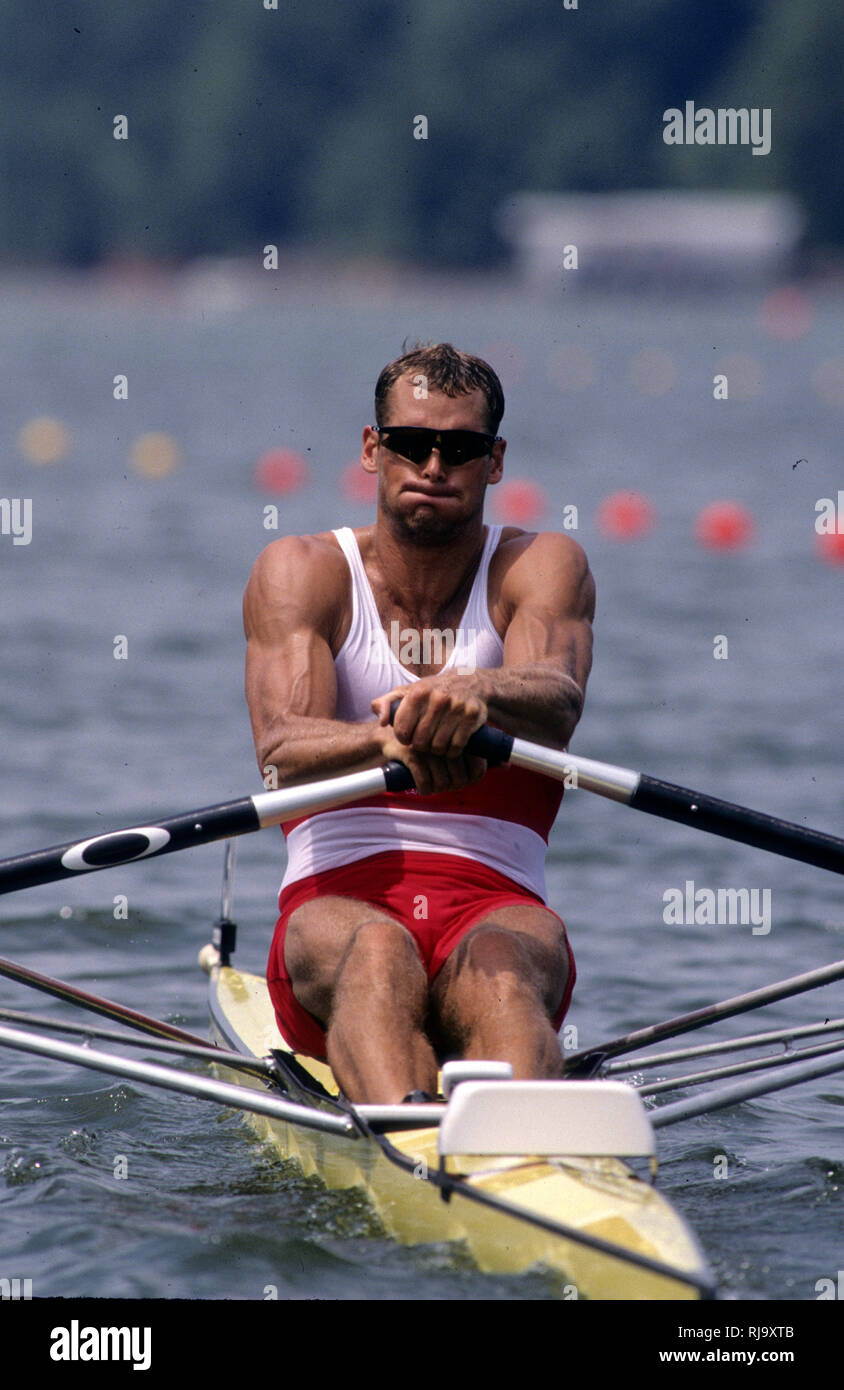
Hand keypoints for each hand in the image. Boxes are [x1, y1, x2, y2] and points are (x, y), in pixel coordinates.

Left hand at [372, 679, 488, 794]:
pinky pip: (456, 747)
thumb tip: (381, 721)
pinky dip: (452, 751)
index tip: (409, 736)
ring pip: (438, 747)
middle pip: (420, 742)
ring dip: (436, 750)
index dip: (403, 738)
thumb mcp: (406, 692)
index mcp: (418, 693)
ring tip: (437, 742)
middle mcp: (437, 699)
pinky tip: (450, 744)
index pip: (402, 730)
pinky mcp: (471, 716)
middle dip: (420, 745)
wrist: (469, 683)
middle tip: (424, 741)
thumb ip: (385, 704)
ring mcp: (456, 707)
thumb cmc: (432, 692)